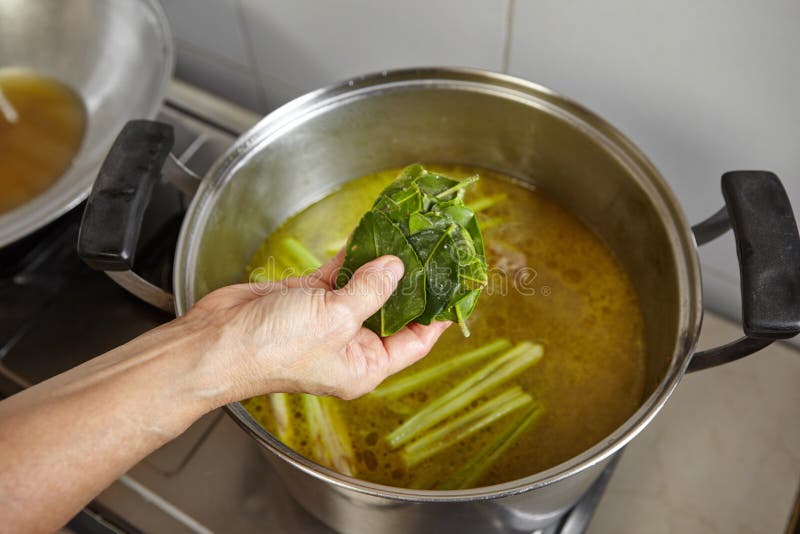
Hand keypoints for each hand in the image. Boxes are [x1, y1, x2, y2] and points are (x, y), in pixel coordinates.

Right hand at [185, 251, 450, 401]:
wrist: (216, 342)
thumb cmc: (272, 348)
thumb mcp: (335, 318)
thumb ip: (371, 291)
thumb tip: (397, 268)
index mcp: (364, 365)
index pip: (415, 340)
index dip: (438, 315)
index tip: (456, 288)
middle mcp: (350, 345)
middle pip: (393, 311)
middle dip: (410, 283)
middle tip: (433, 254)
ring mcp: (328, 320)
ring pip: (365, 288)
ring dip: (381, 264)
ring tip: (406, 237)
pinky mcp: (307, 299)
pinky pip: (338, 276)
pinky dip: (351, 257)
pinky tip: (369, 236)